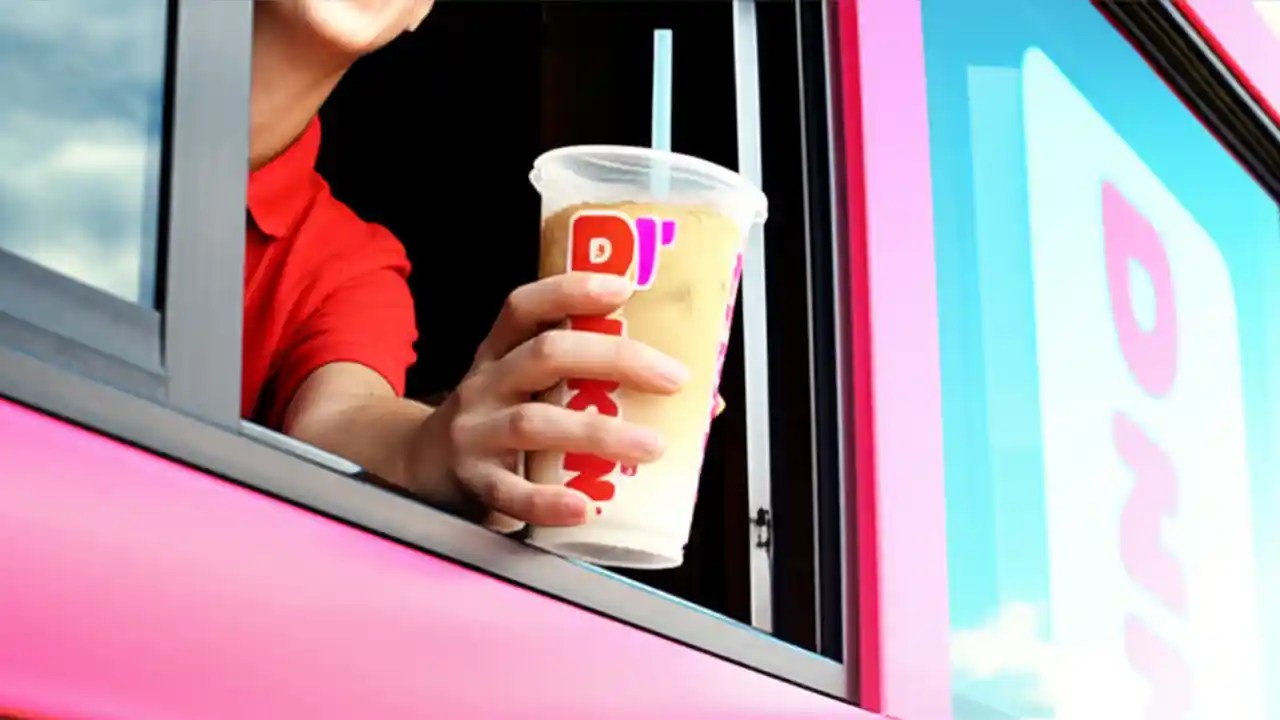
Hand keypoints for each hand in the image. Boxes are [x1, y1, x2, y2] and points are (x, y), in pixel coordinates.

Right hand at [412, 272, 688, 531]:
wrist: (420, 471)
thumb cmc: (498, 425)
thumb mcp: (530, 392)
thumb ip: (597, 388)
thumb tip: (703, 401)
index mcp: (501, 353)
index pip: (526, 307)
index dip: (572, 290)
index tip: (624, 287)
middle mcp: (485, 384)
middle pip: (546, 355)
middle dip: (614, 359)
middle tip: (671, 378)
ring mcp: (475, 432)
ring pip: (535, 422)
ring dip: (599, 433)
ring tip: (651, 446)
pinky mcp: (473, 481)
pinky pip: (510, 492)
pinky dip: (547, 501)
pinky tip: (583, 507)